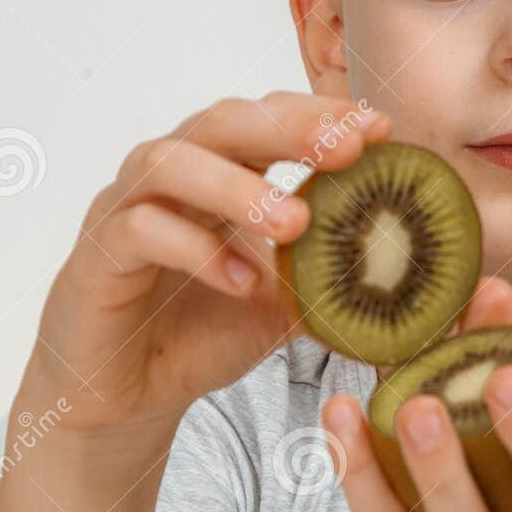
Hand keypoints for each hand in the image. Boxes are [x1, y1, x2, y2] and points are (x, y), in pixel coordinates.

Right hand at [18, 92, 390, 444]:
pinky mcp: (97, 254)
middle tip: (347, 147)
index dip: (322, 118)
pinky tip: (242, 283)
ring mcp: (127, 206)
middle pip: (223, 121)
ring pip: (172, 163)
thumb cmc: (203, 331)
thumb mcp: (286, 303)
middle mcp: (172, 173)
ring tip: (297, 222)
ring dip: (238, 187)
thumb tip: (414, 275)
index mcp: (221, 170)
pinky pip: (142, 231)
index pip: (271, 119)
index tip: (382, 129)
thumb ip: (332, 277)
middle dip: (288, 128)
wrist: (128, 394)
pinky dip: (197, 252)